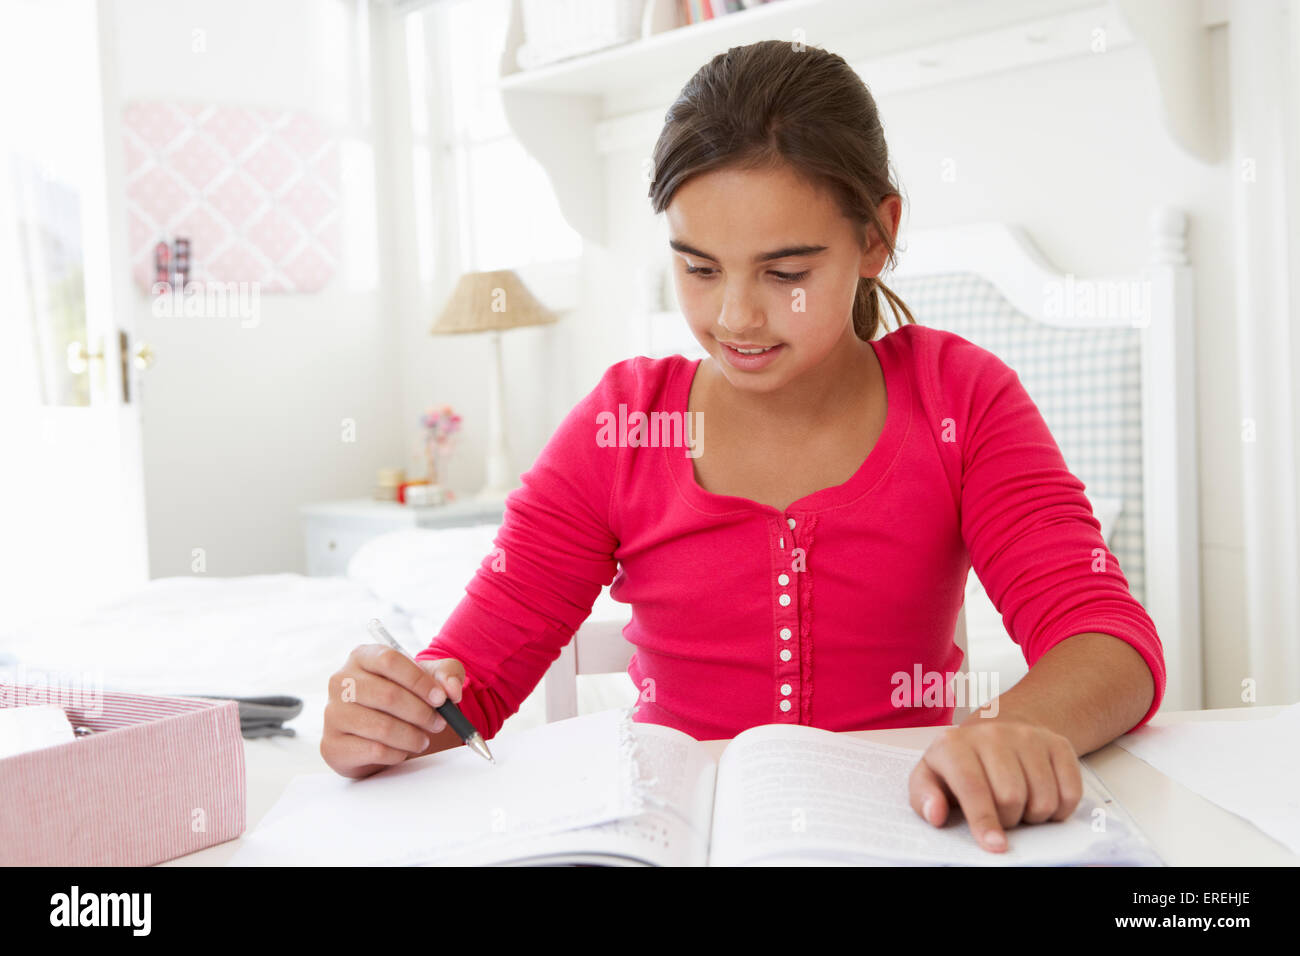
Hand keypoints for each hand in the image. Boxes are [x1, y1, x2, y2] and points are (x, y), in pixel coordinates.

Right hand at [321, 645, 466, 778]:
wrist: (377, 732)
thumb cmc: (403, 696)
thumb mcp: (428, 678)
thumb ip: (447, 674)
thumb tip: (452, 690)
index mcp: (362, 657)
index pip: (390, 660)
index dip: (419, 681)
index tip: (441, 698)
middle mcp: (340, 681)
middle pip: (387, 695)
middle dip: (421, 713)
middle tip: (439, 723)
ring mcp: (333, 714)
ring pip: (382, 727)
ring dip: (412, 736)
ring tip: (424, 739)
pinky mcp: (332, 745)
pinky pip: (373, 750)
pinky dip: (397, 753)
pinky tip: (403, 750)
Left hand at [907, 714, 1083, 851]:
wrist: (996, 732)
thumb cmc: (960, 765)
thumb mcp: (930, 777)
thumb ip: (924, 798)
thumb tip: (935, 814)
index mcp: (954, 745)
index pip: (972, 786)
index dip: (984, 821)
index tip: (995, 846)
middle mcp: (991, 734)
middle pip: (1011, 797)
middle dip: (1008, 820)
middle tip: (1001, 815)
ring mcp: (1028, 736)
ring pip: (1043, 798)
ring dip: (1033, 816)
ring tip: (1019, 805)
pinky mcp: (1057, 744)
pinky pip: (1070, 793)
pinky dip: (1059, 809)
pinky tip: (1041, 797)